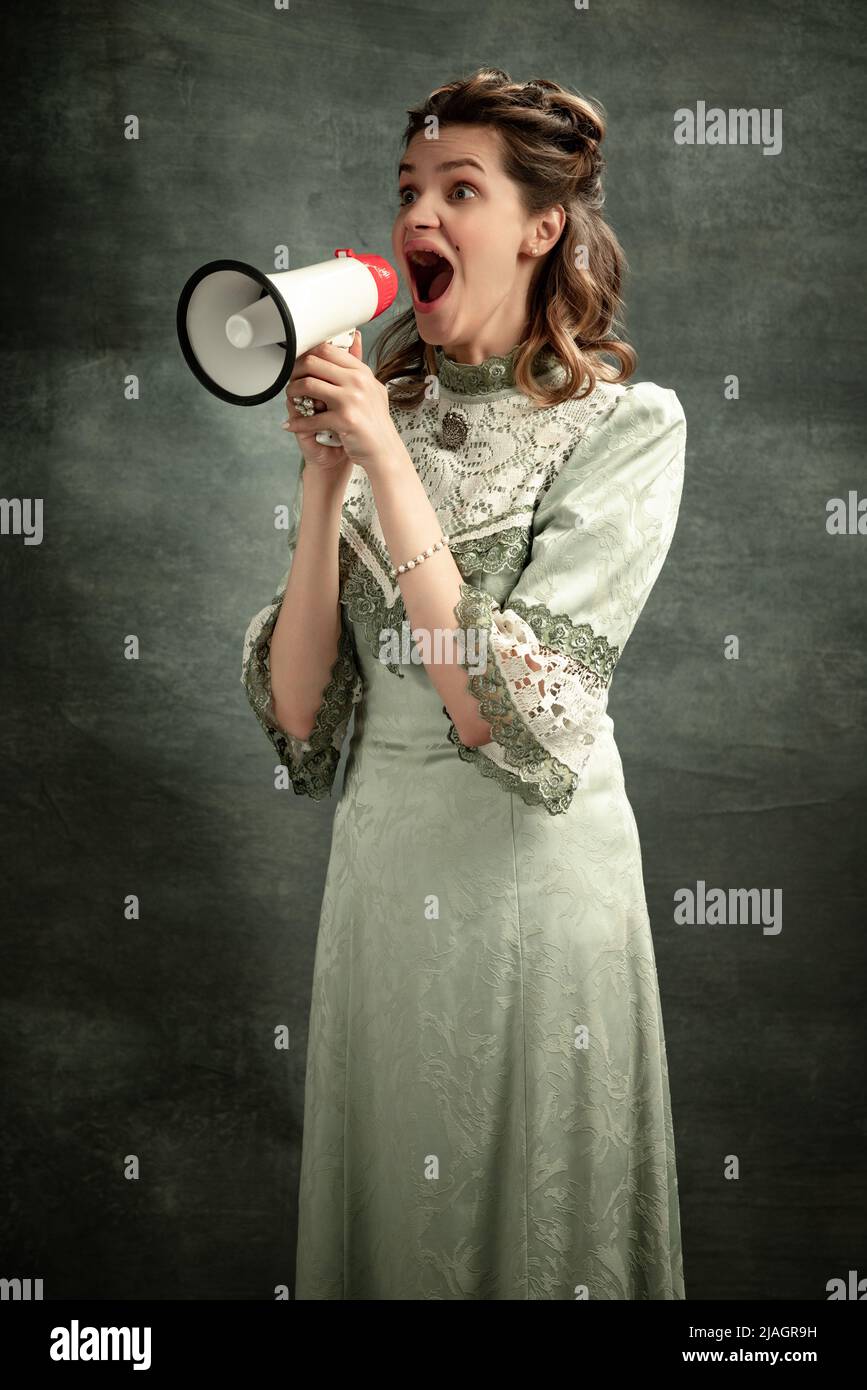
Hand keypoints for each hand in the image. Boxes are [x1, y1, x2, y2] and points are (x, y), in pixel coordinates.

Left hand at [282, 330, 400, 474]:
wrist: (384, 452)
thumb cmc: (375, 422)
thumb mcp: (372, 388)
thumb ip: (359, 366)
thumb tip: (356, 337)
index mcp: (362, 371)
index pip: (327, 349)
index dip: (306, 354)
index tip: (298, 363)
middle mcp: (357, 381)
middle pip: (313, 362)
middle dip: (295, 371)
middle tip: (290, 380)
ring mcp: (351, 400)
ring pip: (308, 385)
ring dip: (293, 392)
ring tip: (291, 398)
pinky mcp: (344, 420)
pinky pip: (311, 417)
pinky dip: (297, 423)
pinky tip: (291, 425)